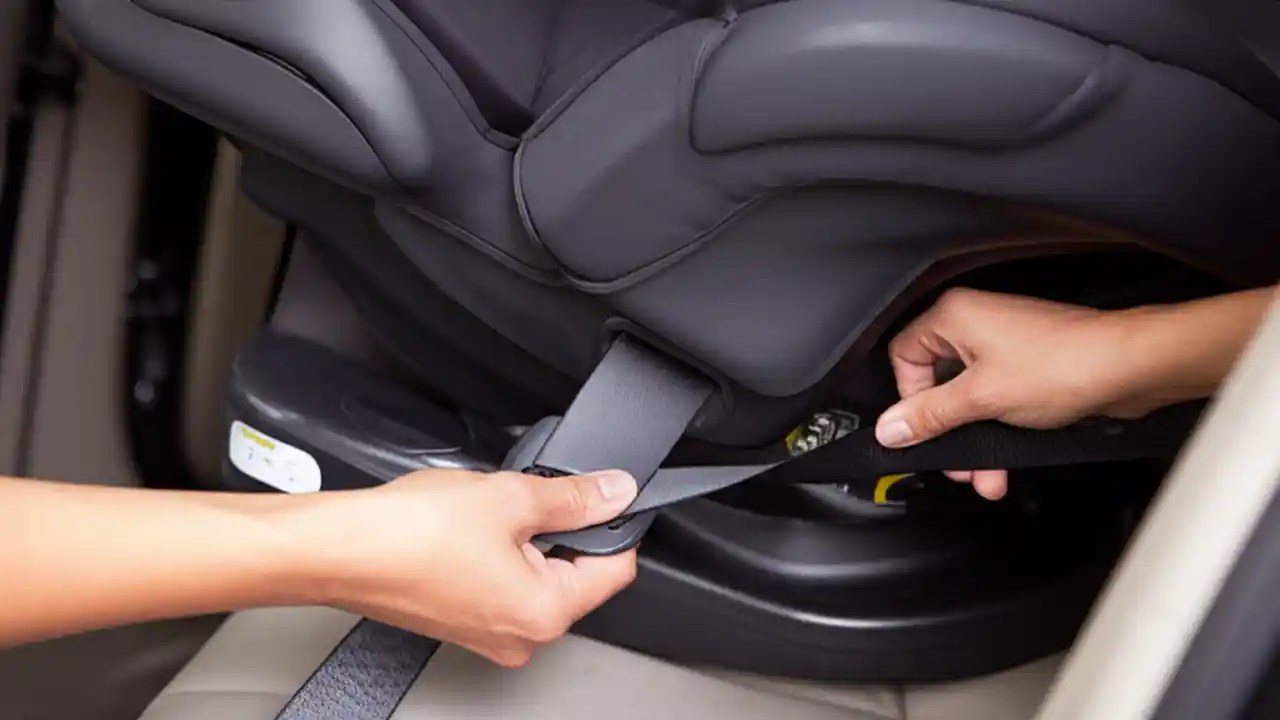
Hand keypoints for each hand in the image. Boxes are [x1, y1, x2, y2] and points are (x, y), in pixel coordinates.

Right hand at [294, 468, 638, 666]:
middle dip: (562, 529)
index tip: (602, 493)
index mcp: (545, 614)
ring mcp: (488, 633)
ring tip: (486, 513)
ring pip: (536, 576)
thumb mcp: (511, 497)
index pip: (616, 569)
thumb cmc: (410, 534)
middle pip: (577, 574)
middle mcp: (521, 636)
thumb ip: (575, 496)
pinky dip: (496, 551)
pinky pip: (501, 582)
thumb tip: (616, 491)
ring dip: (525, 538)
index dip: (614, 522)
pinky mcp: (461, 620)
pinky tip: (466, 528)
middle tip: (525, 498)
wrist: (338, 549)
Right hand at [874, 289, 1152, 499]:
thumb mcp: (980, 399)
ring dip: (972, 441)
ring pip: (967, 399)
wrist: (1128, 367)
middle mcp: (976, 324)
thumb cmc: (1063, 364)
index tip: (919, 429)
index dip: (908, 398)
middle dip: (945, 431)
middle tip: (952, 461)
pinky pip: (994, 401)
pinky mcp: (1026, 365)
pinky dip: (995, 432)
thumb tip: (890, 428)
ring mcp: (1002, 344)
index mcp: (954, 317)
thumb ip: (929, 416)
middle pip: (935, 383)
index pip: (903, 356)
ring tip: (983, 474)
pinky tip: (1003, 463)